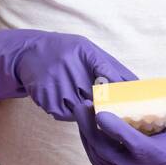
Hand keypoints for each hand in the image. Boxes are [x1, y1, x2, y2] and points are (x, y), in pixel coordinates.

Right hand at [0, 28, 137, 121]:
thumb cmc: (64, 52)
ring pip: (81, 110)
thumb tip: (137, 84)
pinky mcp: (46, 97)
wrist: (28, 52)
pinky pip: (64, 115)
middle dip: (105, 106)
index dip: (121, 89)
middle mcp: (71, 67)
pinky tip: (62, 100)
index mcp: (85, 53)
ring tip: (77, 99)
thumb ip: (110, 66)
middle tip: (113, 113)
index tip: (131, 102)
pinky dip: (67, 112)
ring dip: (84, 111)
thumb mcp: (86, 50)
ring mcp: (57, 83)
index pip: (109, 72)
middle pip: (97, 97)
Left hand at [73, 84, 165, 164]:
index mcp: (152, 153)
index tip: (99, 110)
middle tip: (82, 105)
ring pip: (98, 156)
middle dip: (89, 127)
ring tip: (81, 115)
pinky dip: (90, 147)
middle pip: (104, 149)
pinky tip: (86, 131)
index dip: (112, 126)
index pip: (128, 140)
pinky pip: (100, 162)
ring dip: (86, 135)